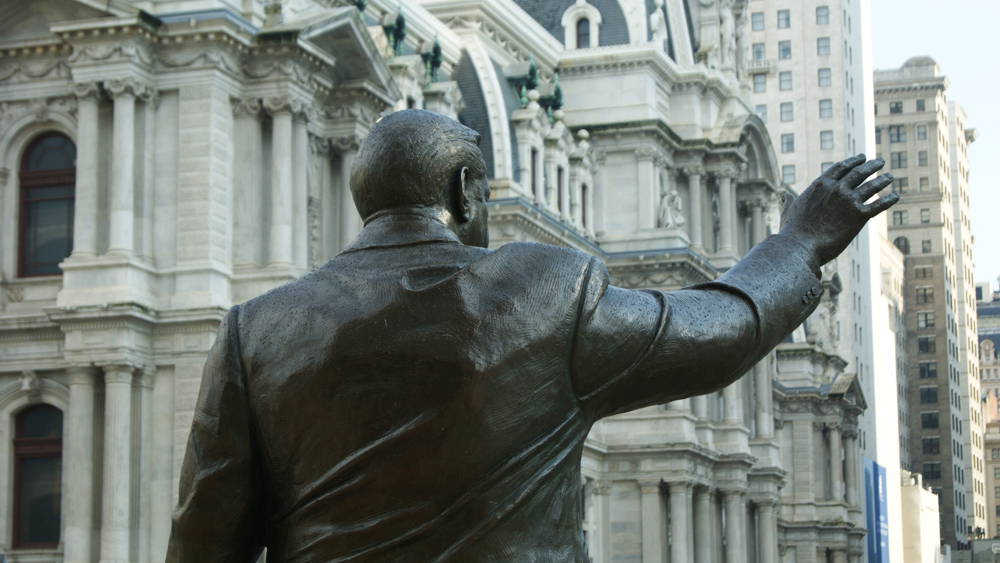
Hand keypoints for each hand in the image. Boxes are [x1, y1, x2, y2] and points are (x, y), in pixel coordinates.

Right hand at [779, 154, 896, 265]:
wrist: (800, 246)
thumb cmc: (792, 231)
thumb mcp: (789, 211)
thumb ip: (790, 201)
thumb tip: (785, 196)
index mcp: (821, 184)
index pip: (841, 167)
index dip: (853, 161)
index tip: (862, 158)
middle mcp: (837, 188)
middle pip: (859, 172)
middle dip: (872, 166)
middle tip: (880, 162)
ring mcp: (849, 201)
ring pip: (872, 186)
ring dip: (882, 180)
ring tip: (889, 178)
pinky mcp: (859, 216)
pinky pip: (879, 205)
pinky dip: (889, 200)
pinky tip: (895, 197)